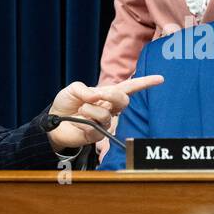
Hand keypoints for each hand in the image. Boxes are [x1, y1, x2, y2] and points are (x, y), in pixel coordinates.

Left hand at [46, 74, 163, 150]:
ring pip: (107, 114)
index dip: (145, 83)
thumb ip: (85, 89)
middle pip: (124, 100)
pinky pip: (98, 127)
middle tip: (98, 95)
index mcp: (106, 94)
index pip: (129, 87)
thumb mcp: (73, 89)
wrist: (52, 123)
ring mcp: (105, 122)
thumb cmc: (65, 104)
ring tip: (81, 110)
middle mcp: (109, 108)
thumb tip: (97, 95)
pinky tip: (81, 121)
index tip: (160, 79)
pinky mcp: (98, 135)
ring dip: (91, 109)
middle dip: (112, 96)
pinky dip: (87, 121)